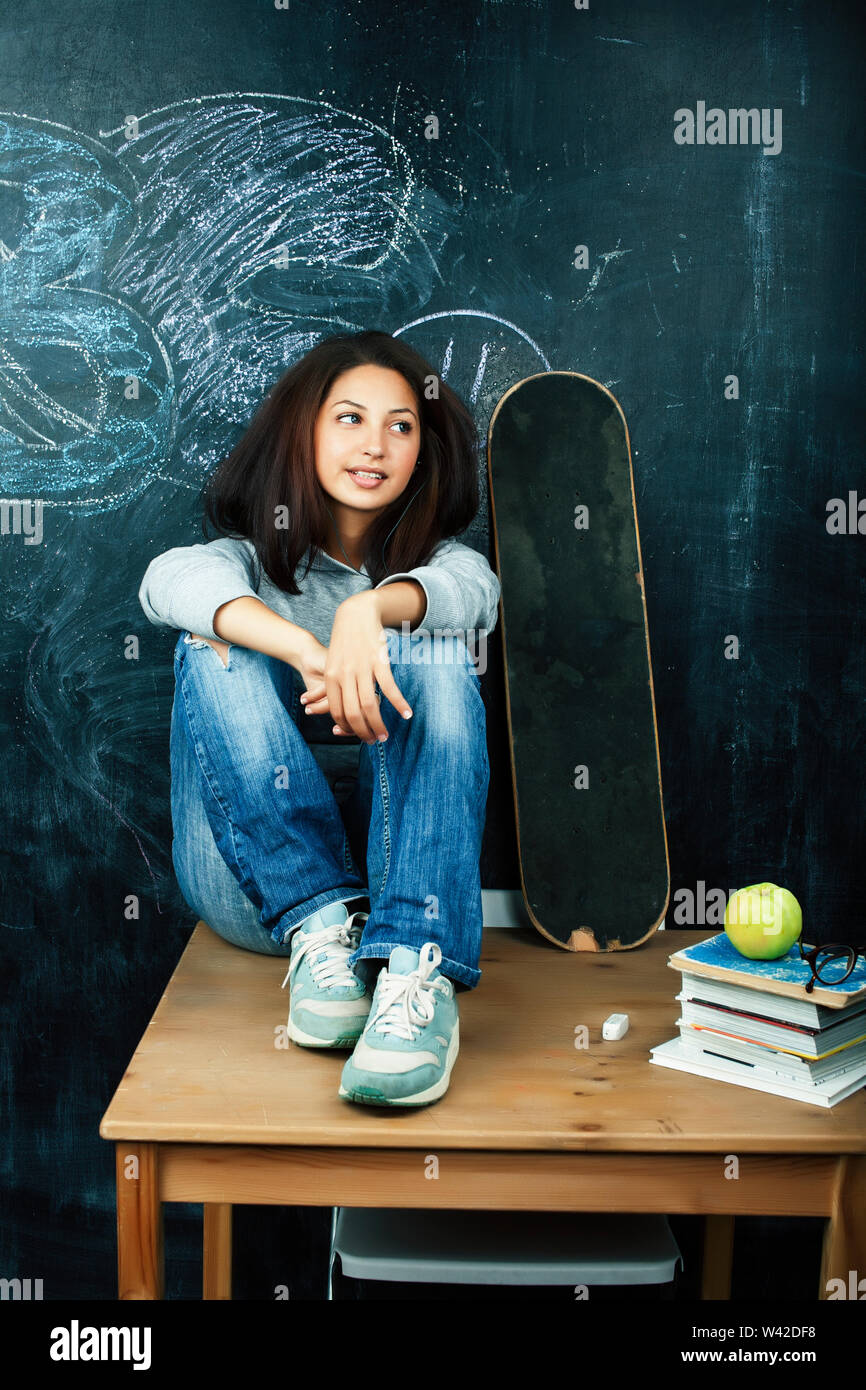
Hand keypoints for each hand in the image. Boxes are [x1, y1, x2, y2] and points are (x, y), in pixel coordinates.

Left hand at [298, 594, 412, 743]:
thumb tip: (329, 705)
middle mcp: (344, 675)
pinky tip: (406, 714)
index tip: (358, 736)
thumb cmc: (345, 641)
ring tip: (386, 735)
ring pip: (369, 706)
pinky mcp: (378, 660)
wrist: (356, 613)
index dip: (348, 729)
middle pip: (353, 714)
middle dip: (364, 733)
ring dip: (379, 724)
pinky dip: (399, 703)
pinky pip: (389, 688)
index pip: (337, 713)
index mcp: (330, 678)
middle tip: (374, 741)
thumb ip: (334, 684)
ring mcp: (361, 668)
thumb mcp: (332, 663)